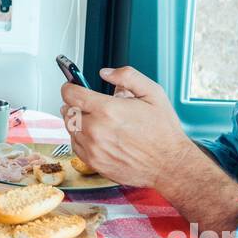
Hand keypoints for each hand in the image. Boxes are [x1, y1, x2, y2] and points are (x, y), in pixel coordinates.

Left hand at [59, 66, 192, 189]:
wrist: (170, 165)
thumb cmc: (163, 132)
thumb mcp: (152, 93)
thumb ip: (127, 76)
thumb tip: (106, 73)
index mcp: (108, 110)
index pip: (71, 94)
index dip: (70, 87)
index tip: (72, 86)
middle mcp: (96, 130)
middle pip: (67, 111)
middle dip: (73, 103)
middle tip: (84, 102)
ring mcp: (94, 149)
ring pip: (70, 129)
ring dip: (76, 121)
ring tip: (92, 118)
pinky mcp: (95, 163)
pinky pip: (76, 146)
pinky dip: (80, 138)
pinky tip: (94, 134)